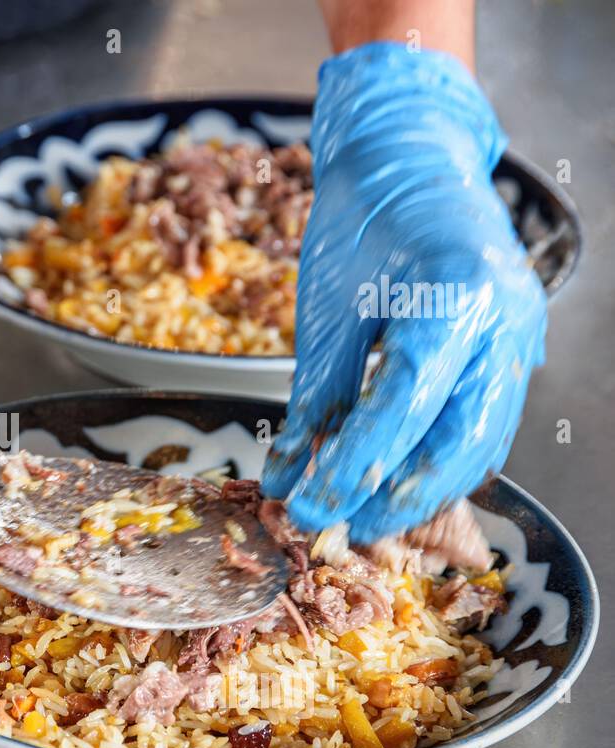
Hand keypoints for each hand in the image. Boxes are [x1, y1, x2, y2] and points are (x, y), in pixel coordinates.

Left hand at [261, 42, 546, 541]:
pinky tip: (398, 479)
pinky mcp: (514, 348)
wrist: (409, 158)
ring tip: (365, 514)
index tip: (311, 507)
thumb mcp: (326, 310)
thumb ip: (316, 398)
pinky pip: (485, 422)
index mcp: (455, 294)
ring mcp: (519, 335)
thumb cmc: (360, 221)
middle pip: (461, 442)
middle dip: (400, 497)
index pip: (404, 406)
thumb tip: (290, 479)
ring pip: (483, 442)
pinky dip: (441, 458)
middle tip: (343, 527)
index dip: (356, 467)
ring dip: (425, 489)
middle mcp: (505, 320)